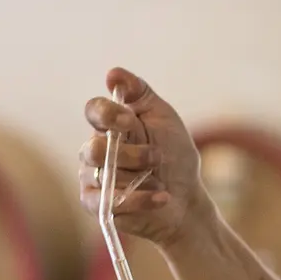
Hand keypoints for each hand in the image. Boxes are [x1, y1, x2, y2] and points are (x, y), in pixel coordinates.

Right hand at [78, 67, 208, 247]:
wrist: (186, 198)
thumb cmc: (174, 156)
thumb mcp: (163, 117)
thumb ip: (139, 93)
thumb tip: (112, 73)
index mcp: (109, 125)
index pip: (94, 110)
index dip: (109, 114)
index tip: (131, 121)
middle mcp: (95, 150)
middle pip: (94, 148)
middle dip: (131, 154)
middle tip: (156, 157)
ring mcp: (93, 178)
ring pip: (103, 174)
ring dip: (138, 175)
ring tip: (158, 178)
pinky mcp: (98, 206)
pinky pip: (109, 202)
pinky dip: (141, 199)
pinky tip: (162, 197)